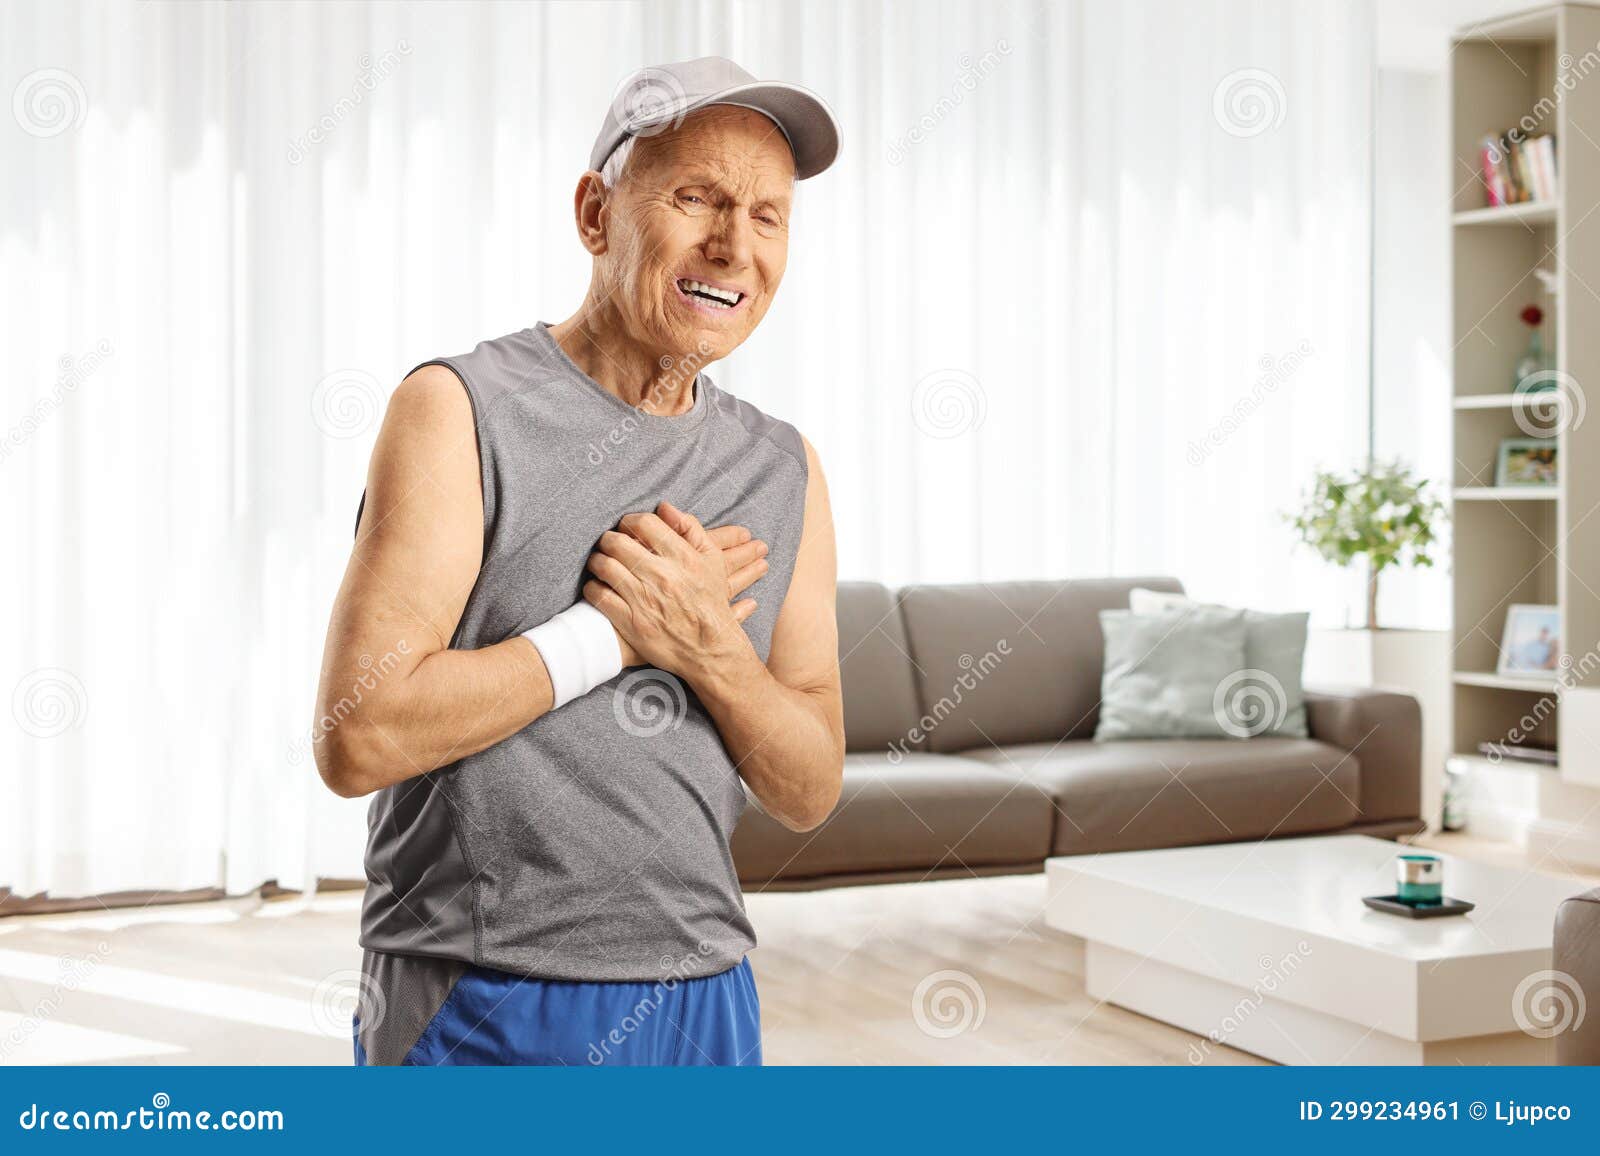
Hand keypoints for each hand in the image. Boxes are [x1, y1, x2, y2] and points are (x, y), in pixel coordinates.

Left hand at [584, 501, 761, 677]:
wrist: (712, 649)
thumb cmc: (711, 603)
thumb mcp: (712, 562)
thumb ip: (691, 530)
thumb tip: (664, 507)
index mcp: (682, 557)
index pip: (645, 524)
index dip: (630, 521)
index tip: (627, 527)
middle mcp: (662, 575)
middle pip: (618, 542)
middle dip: (609, 540)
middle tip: (609, 544)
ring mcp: (644, 599)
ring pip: (604, 567)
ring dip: (597, 561)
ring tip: (600, 563)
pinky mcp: (631, 623)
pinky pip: (600, 596)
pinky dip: (593, 588)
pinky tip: (598, 587)